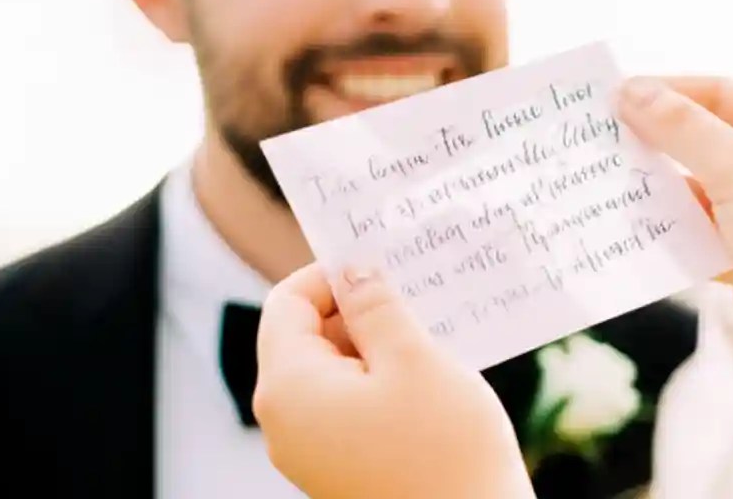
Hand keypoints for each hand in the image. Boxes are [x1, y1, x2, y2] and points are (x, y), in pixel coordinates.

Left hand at [254, 263, 534, 498]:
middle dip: (357, 310)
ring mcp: (310, 452)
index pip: (286, 304)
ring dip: (375, 345)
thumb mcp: (414, 359)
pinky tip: (426, 379)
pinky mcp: (339, 468)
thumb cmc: (446, 452)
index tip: (382, 262)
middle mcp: (286, 423)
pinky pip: (347, 405)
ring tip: (429, 340)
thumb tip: (352, 270)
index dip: (331, 274)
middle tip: (416, 296)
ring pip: (331, 371)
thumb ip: (376, 306)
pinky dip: (379, 381)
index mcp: (288, 389)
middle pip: (305, 338)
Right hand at [616, 77, 732, 359]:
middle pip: (708, 144)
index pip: (722, 94)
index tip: (617, 99)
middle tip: (602, 145)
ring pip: (704, 193)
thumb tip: (630, 92)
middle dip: (657, 147)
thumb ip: (680, 128)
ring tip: (610, 189)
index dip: (668, 94)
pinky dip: (676, 235)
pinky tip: (637, 233)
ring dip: (662, 193)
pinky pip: (708, 237)